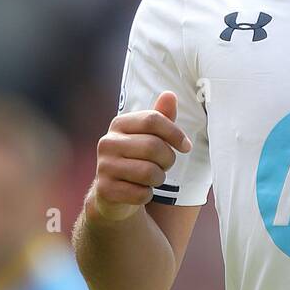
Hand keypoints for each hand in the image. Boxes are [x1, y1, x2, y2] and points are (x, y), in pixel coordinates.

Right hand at [89, 91, 191, 221]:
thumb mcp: (149, 137)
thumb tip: (170, 94)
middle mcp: (107, 142)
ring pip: (149, 172)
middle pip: (153, 146)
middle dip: (168, 160)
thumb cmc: (137, 159)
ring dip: (158, 179)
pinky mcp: (105, 189)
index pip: (153, 120)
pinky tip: (139, 191)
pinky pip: (141, 193)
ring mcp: (104, 166)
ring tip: (151, 178)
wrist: (113, 193)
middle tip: (164, 166)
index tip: (186, 146)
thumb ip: (160, 117)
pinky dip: (146, 195)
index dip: (175, 133)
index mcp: (119, 124)